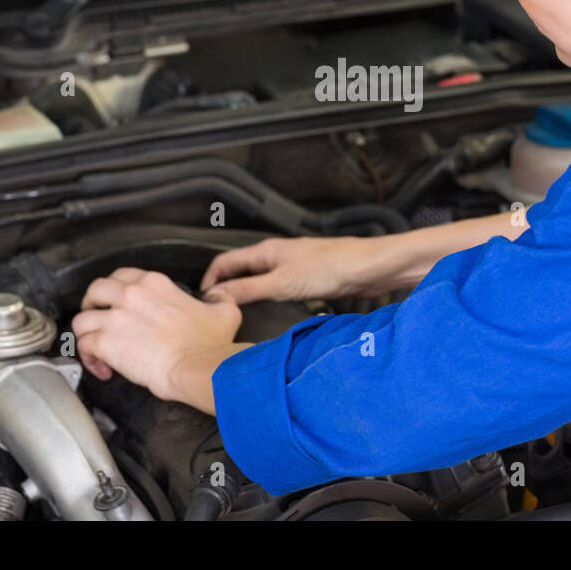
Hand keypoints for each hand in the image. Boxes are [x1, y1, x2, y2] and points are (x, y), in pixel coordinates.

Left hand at [72, 268, 247, 413]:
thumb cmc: (208, 345)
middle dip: (92, 304)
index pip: (123, 275)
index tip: (120, 302)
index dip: (117, 289)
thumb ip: (219, 298)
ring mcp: (116, 318)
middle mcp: (131, 295)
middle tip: (99, 318)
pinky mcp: (106, 343)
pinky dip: (89, 359)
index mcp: (155, 284)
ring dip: (86, 333)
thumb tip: (217, 297)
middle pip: (95, 290)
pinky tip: (103, 368)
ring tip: (95, 347)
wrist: (198, 367)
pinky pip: (84, 346)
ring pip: (82, 319)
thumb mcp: (225, 312)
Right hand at [199, 236, 383, 303]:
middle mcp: (275, 256)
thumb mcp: (282, 283)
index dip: (209, 281)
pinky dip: (266, 299)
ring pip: (259, 280)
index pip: (224, 262)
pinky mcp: (307, 278)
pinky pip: (277, 288)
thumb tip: (214, 295)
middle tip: (216, 315)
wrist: (369, 268)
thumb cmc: (330, 268)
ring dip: (245, 296)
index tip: (202, 304)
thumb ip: (247, 289)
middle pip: (240, 271)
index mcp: (265, 251)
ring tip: (237, 318)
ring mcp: (291, 266)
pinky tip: (269, 314)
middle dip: (225, 289)